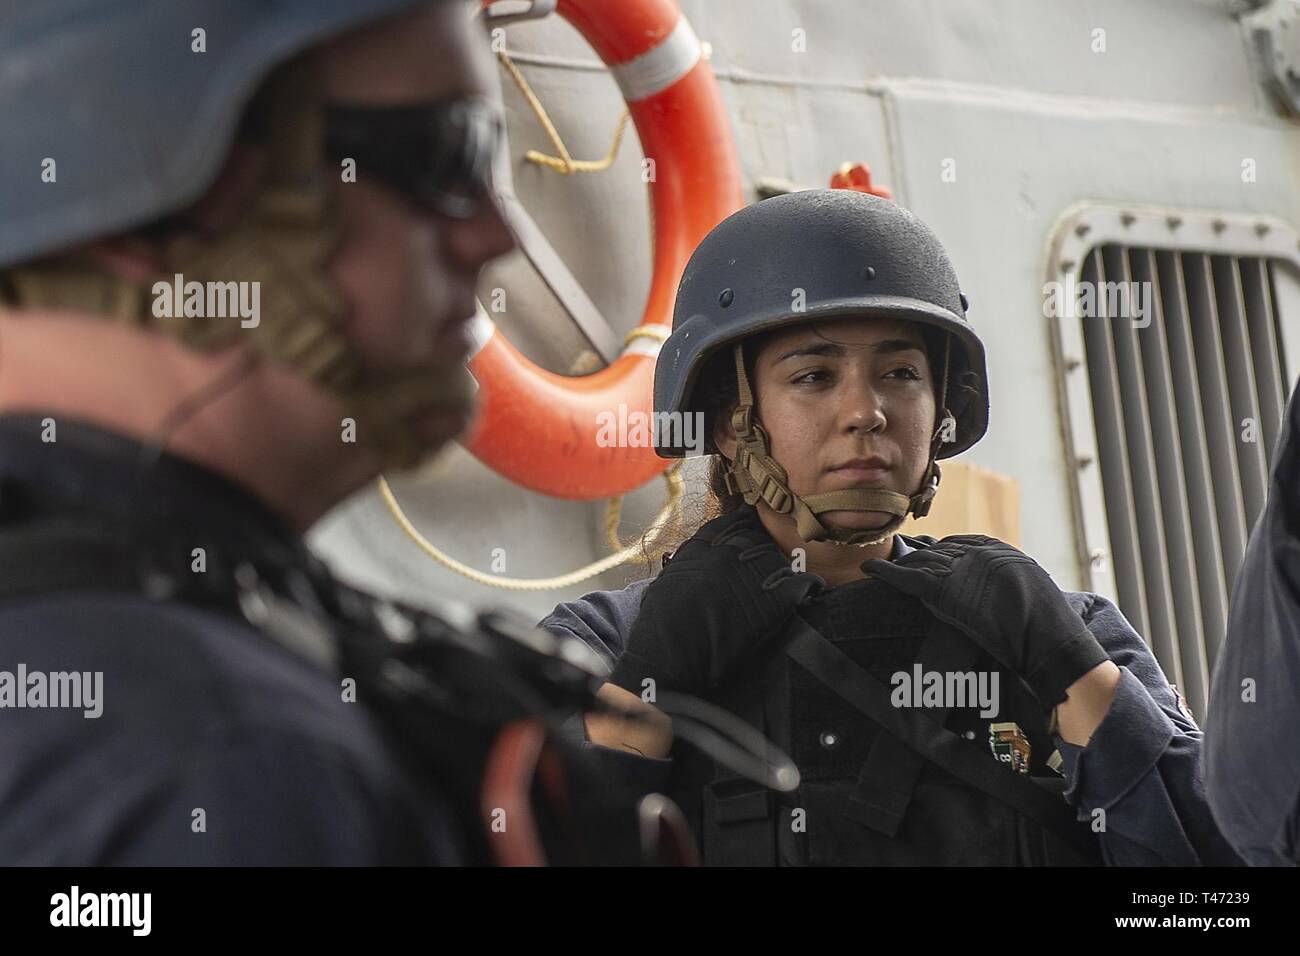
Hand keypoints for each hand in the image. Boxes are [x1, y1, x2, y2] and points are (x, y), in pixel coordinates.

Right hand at [610, 507, 823, 698]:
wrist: (672, 653)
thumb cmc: (659, 629)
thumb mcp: (663, 586)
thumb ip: (684, 570)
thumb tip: (689, 572)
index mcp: (700, 548)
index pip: (728, 526)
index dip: (740, 529)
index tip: (748, 530)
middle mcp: (729, 552)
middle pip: (756, 541)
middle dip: (761, 552)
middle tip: (765, 567)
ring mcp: (753, 572)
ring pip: (779, 559)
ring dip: (781, 572)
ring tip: (782, 586)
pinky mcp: (775, 596)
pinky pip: (804, 583)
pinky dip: (809, 588)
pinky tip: (809, 592)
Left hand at [862, 535, 1108, 705]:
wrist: (1046, 638)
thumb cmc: (1045, 623)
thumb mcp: (1028, 588)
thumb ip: (1004, 581)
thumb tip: (991, 588)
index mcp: (996, 549)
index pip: (957, 544)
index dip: (940, 553)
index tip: (925, 557)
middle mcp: (974, 552)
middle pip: (935, 551)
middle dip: (916, 557)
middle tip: (898, 560)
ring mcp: (957, 568)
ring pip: (918, 561)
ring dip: (900, 563)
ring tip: (882, 565)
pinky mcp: (943, 587)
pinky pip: (906, 576)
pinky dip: (885, 572)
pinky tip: (869, 569)